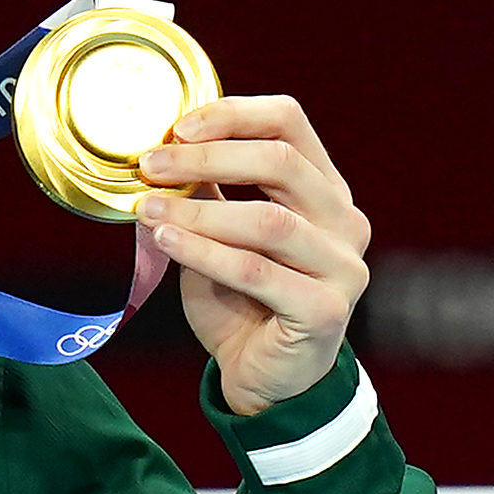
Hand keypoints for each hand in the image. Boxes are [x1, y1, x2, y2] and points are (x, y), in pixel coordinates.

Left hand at [133, 95, 370, 415]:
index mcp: (324, 190)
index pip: (289, 123)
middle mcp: (344, 222)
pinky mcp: (325, 310)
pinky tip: (166, 239)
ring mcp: (342, 267)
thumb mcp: (218, 235)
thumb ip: (207, 192)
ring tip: (149, 207)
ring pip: (268, 220)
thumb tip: (162, 147)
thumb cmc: (242, 302)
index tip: (177, 124)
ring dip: (199, 209)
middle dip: (206, 157)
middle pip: (281, 162)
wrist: (263, 379)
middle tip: (150, 164)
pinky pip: (256, 271)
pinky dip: (205, 252)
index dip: (232, 114)